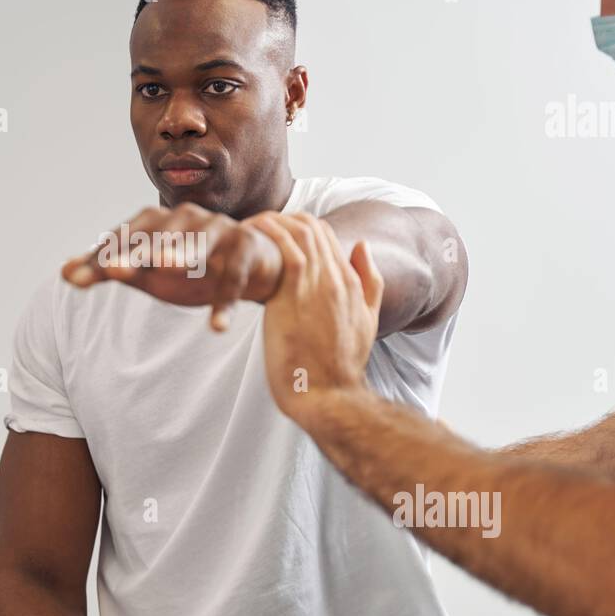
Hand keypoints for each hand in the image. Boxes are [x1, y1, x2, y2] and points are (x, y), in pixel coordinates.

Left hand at [61, 203, 282, 330]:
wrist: (252, 259)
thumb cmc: (189, 263)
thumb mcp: (147, 270)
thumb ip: (108, 269)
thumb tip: (62, 273)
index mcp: (159, 221)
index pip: (125, 237)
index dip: (103, 256)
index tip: (76, 279)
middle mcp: (187, 218)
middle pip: (160, 235)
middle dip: (139, 251)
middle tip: (116, 269)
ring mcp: (219, 230)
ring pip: (200, 242)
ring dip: (184, 253)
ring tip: (168, 266)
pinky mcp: (246, 248)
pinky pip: (235, 276)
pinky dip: (226, 300)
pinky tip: (217, 328)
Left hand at [249, 212, 382, 426]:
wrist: (328, 397)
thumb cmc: (338, 369)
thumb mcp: (367, 323)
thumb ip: (368, 283)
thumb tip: (361, 245)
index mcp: (352, 283)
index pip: (326, 235)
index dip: (298, 227)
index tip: (273, 233)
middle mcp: (338, 276)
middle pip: (312, 225)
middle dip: (282, 218)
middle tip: (254, 226)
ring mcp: (318, 282)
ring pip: (299, 229)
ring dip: (270, 221)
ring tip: (245, 227)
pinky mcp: (295, 293)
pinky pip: (284, 248)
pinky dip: (266, 235)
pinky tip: (245, 236)